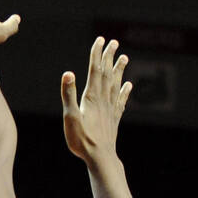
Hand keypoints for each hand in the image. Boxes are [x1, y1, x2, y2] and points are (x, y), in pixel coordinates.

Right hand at [61, 37, 131, 165]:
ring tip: (124, 57)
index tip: (100, 40)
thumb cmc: (82, 140)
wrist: (100, 157)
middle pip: (107, 74)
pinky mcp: (114, 119)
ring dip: (119, 70)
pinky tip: (129, 85)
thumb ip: (69, 94)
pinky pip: (121, 100)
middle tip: (113, 42)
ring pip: (116, 84)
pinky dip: (125, 90)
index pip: (95, 70)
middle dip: (109, 57)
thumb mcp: (70, 117)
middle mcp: (104, 100)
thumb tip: (68, 73)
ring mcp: (111, 109)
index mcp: (92, 97)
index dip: (97, 54)